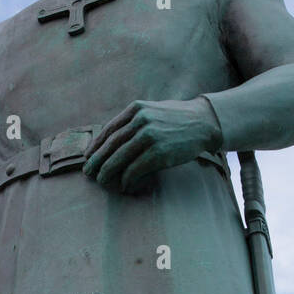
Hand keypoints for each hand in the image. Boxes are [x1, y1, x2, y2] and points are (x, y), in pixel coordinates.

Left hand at [83, 98, 221, 193]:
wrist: (204, 122)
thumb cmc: (177, 119)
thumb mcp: (153, 111)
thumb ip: (134, 120)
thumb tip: (113, 139)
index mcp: (136, 109)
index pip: (109, 129)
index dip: (96, 145)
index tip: (88, 156)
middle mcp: (141, 120)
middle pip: (111, 145)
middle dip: (97, 161)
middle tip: (89, 172)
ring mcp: (149, 136)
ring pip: (119, 158)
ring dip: (108, 172)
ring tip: (102, 181)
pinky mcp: (159, 152)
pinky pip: (136, 169)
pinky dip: (128, 179)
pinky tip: (125, 185)